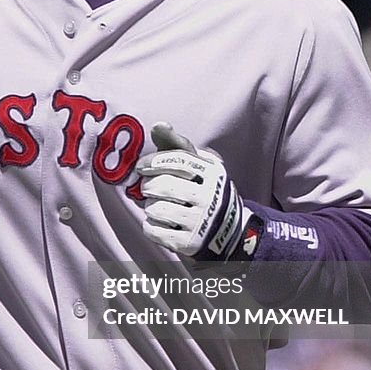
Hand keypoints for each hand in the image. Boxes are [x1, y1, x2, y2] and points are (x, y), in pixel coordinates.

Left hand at [136, 122, 258, 260]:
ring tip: (159, 206)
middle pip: (162, 185)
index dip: (153, 161)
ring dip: (150, 207)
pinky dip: (150, 225)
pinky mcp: (189, 243)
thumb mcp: (200, 166)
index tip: (141, 166)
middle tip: (149, 188)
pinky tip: (161, 223)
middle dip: (148, 186)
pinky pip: (153, 230)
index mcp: (213, 173)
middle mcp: (209, 196)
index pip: (177, 159)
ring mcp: (200, 222)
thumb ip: (177, 145)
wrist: (229, 232)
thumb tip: (158, 126)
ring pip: (155, 208)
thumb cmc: (205, 191)